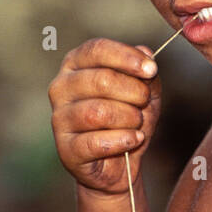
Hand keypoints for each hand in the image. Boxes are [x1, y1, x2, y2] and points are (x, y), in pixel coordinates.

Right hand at [48, 37, 161, 195]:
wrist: (121, 162)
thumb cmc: (128, 117)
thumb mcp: (145, 89)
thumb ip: (144, 70)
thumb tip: (144, 53)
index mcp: (76, 64)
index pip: (96, 49)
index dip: (126, 57)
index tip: (151, 70)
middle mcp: (61, 87)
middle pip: (101, 79)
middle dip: (134, 92)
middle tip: (144, 102)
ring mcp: (60, 119)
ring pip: (99, 112)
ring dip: (129, 118)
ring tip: (137, 123)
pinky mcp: (65, 149)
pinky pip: (96, 142)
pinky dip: (123, 140)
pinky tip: (133, 139)